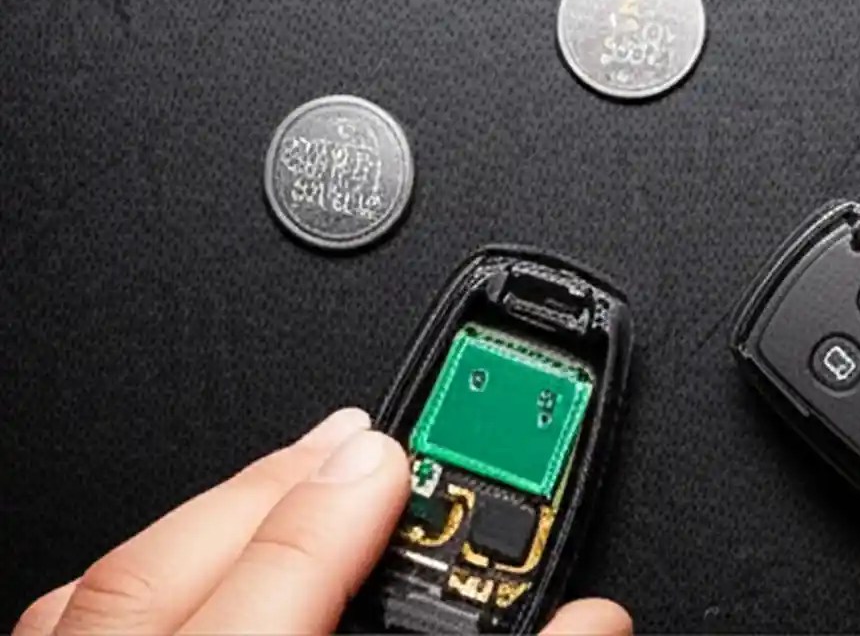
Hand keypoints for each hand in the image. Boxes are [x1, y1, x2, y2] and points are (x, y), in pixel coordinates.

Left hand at [16, 408, 631, 635]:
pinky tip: (190, 558)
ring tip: (290, 471)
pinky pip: (71, 629)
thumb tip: (596, 623)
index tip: (402, 451)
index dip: (351, 506)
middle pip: (170, 574)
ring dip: (208, 516)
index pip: (282, 592)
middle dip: (276, 484)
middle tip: (363, 435)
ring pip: (105, 593)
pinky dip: (138, 578)